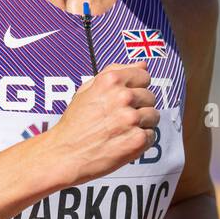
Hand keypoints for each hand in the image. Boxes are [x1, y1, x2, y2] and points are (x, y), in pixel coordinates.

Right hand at [46, 62, 159, 184]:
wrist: (65, 154)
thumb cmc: (75, 123)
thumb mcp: (88, 88)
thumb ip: (116, 72)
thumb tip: (142, 65)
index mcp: (111, 80)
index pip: (144, 76)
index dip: (137, 88)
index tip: (128, 99)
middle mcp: (123, 97)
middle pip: (151, 97)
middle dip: (140, 107)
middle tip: (121, 119)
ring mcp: (131, 119)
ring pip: (153, 116)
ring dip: (142, 124)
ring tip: (122, 131)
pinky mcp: (137, 139)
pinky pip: (151, 136)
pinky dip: (140, 141)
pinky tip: (123, 141)